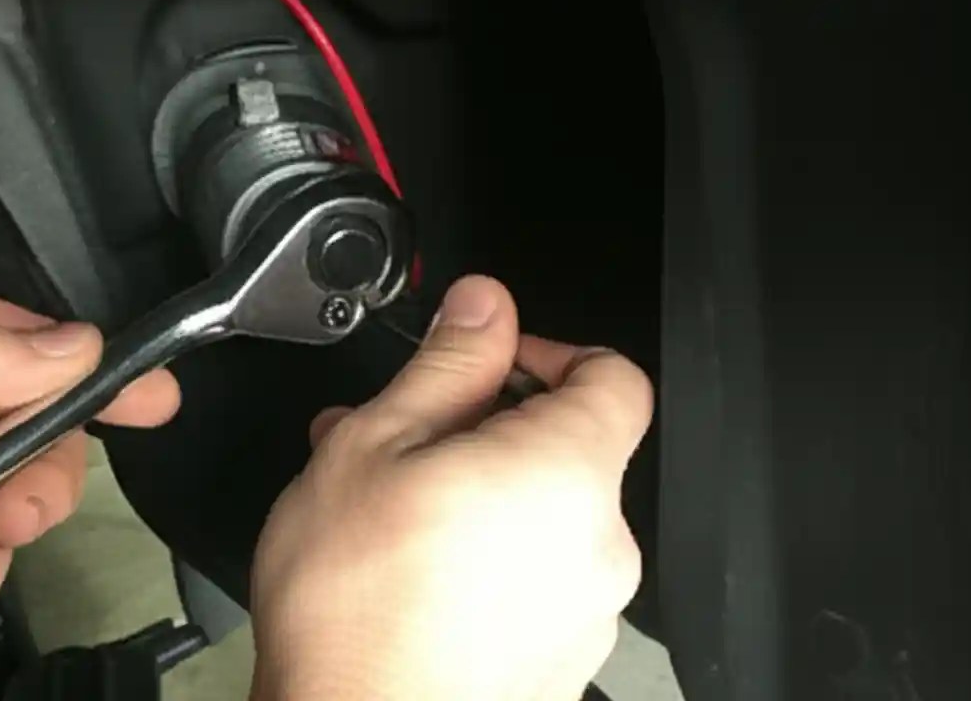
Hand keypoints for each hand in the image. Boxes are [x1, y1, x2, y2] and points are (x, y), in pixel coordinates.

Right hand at [250, 276, 652, 700]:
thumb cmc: (356, 610)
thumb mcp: (379, 446)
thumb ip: (449, 364)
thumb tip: (484, 307)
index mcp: (568, 472)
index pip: (615, 375)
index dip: (552, 353)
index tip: (492, 361)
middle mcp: (599, 545)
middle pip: (571, 450)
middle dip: (491, 428)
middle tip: (410, 435)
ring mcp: (585, 613)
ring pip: (545, 518)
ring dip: (481, 492)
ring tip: (391, 505)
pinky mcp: (561, 662)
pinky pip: (538, 581)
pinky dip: (491, 557)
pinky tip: (413, 568)